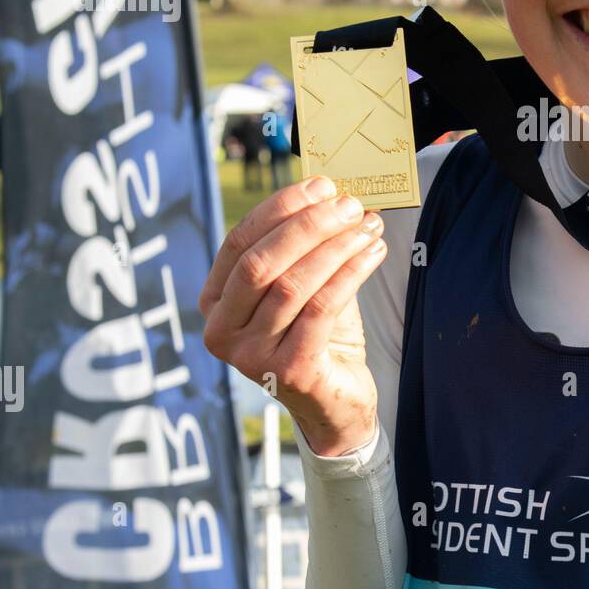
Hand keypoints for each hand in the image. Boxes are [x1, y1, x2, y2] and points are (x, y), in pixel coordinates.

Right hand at [198, 176, 388, 455]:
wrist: (334, 402)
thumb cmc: (317, 334)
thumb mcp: (302, 285)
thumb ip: (304, 246)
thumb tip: (330, 193)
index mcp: (215, 302)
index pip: (240, 241)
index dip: (280, 208)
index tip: (321, 186)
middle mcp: (222, 331)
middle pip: (261, 262)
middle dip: (309, 225)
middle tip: (349, 205)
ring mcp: (251, 356)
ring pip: (293, 284)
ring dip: (337, 247)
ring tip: (368, 226)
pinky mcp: (289, 371)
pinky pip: (321, 308)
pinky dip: (351, 273)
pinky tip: (373, 253)